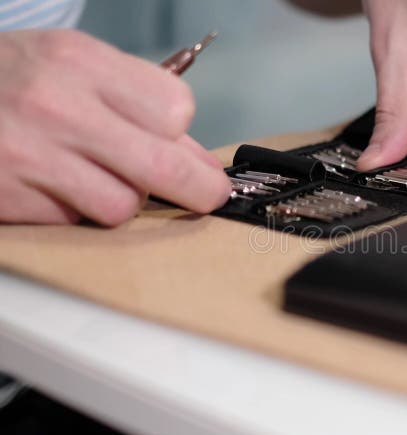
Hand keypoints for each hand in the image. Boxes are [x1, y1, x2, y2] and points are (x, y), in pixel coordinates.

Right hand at [0, 29, 230, 225]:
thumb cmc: (11, 76)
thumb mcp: (70, 64)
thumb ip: (135, 100)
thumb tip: (197, 158)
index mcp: (80, 61)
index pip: (174, 109)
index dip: (178, 130)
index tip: (171, 138)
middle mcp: (56, 105)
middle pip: (164, 165)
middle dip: (198, 188)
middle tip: (208, 196)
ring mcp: (29, 155)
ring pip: (122, 205)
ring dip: (123, 199)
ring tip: (97, 177)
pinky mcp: (8, 197)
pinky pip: (75, 222)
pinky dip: (78, 212)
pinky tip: (57, 186)